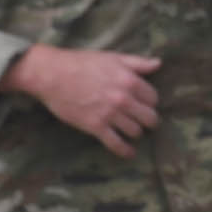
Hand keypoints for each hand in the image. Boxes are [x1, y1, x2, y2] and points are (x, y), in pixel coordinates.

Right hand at [2, 43, 161, 156]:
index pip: (153, 98)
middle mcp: (123, 99)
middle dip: (149, 121)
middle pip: (150, 118)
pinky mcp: (95, 127)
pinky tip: (129, 153)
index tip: (145, 104)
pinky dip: (125, 151)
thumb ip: (137, 62)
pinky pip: (116, 144)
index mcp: (129, 80)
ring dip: (136, 133)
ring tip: (132, 131)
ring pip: (135, 132)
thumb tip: (158, 63)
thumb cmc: (82, 62)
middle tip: (144, 121)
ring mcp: (110, 114)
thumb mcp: (112, 57)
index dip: (150, 102)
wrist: (52, 74)